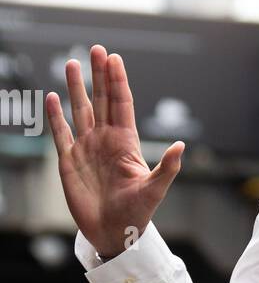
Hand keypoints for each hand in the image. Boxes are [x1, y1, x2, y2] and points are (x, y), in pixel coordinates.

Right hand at [45, 45, 184, 258]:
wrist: (113, 233)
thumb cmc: (137, 214)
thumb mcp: (155, 190)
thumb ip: (168, 167)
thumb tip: (182, 146)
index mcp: (126, 142)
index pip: (121, 104)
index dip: (118, 81)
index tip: (114, 59)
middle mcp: (106, 140)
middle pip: (102, 100)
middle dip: (99, 75)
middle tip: (97, 49)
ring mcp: (87, 148)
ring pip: (80, 110)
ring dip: (76, 88)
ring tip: (73, 63)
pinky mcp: (69, 161)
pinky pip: (60, 133)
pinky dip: (55, 116)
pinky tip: (52, 97)